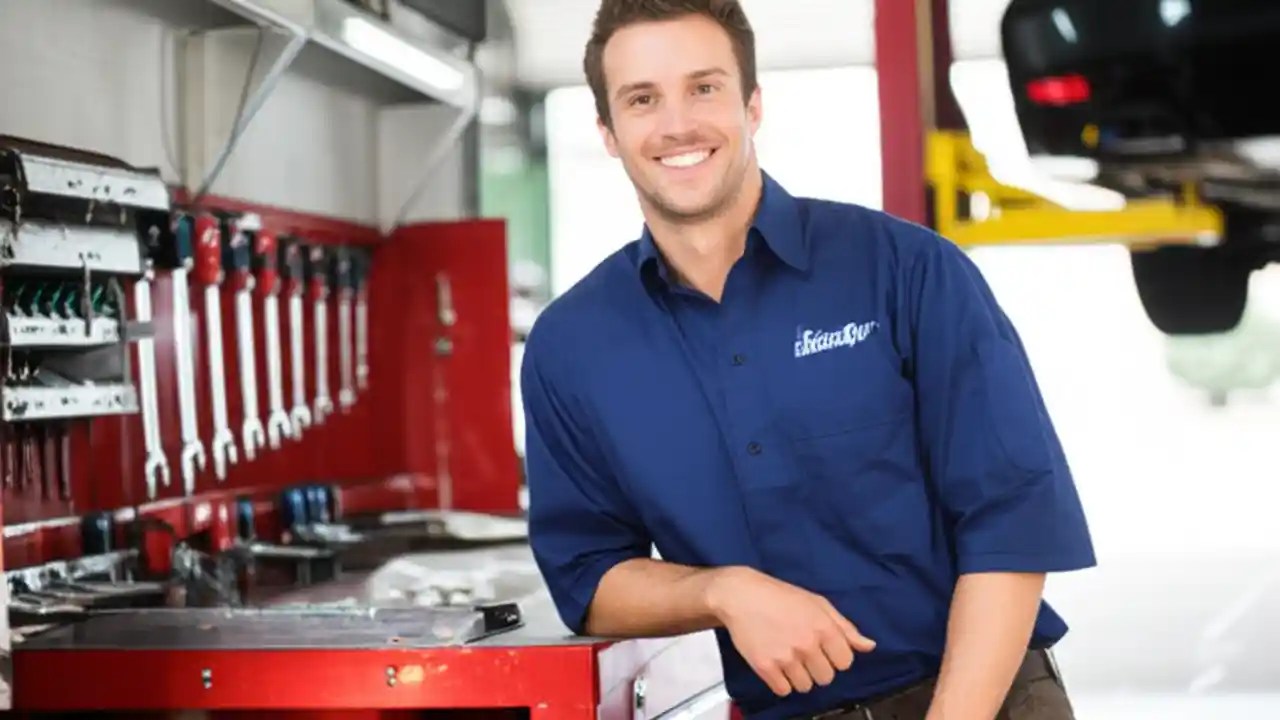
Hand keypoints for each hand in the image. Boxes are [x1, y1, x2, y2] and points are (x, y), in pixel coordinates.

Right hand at [708, 567, 875, 695]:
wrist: (741, 595)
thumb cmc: (780, 596)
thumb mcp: (818, 604)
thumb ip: (845, 628)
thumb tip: (869, 646)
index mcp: (823, 628)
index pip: (845, 663)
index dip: (835, 657)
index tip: (823, 650)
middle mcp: (806, 644)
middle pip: (826, 678)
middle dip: (817, 668)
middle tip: (802, 652)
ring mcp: (785, 657)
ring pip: (805, 687)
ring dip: (798, 676)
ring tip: (788, 657)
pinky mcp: (765, 666)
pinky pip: (783, 690)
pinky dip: (780, 682)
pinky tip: (776, 664)